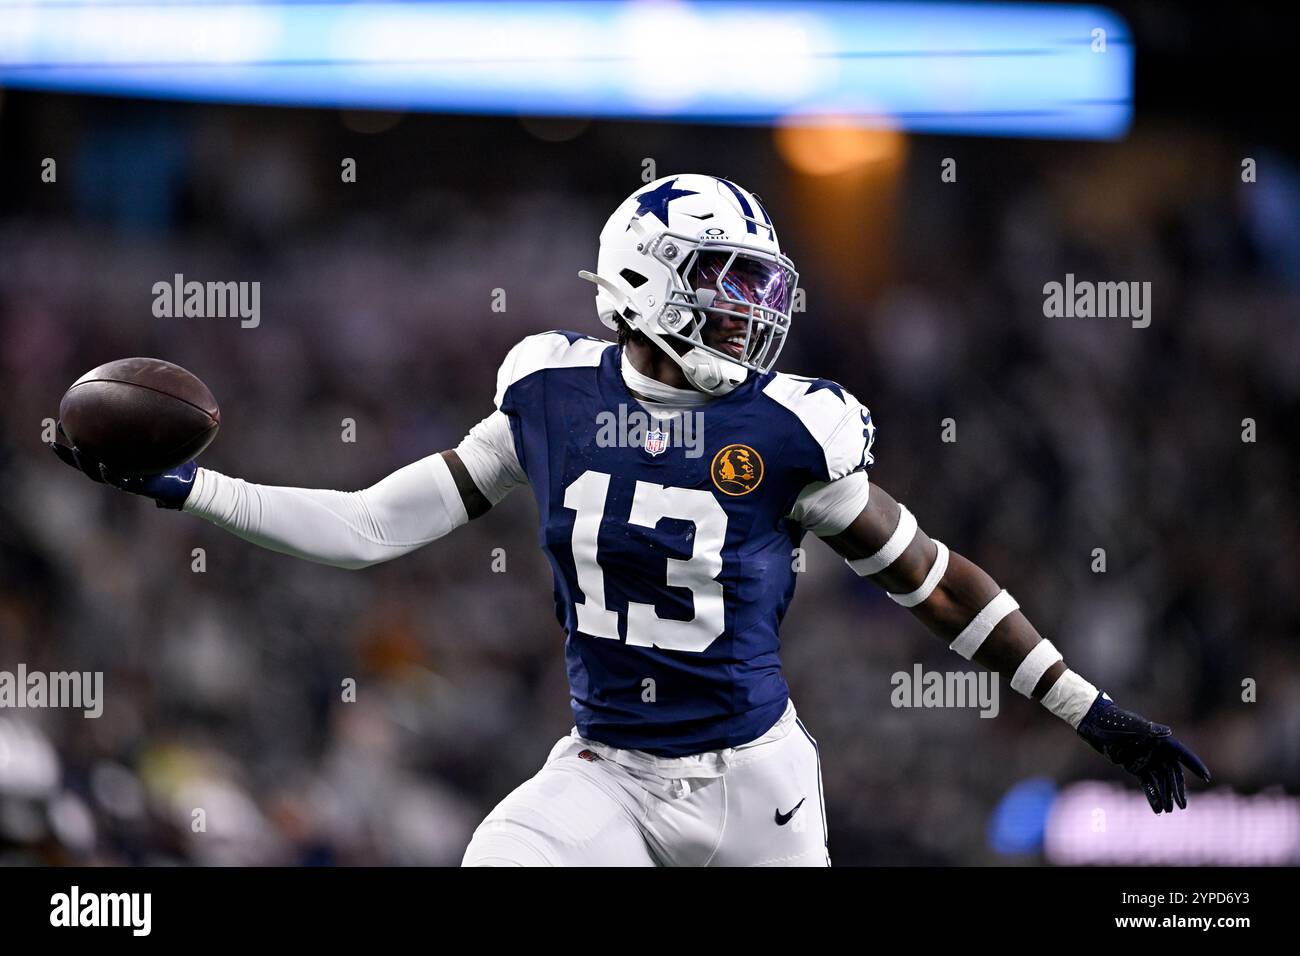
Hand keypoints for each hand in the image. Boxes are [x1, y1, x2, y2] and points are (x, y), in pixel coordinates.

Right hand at [50, 422, 196, 509]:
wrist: (190, 482)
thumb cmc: (174, 458)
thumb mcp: (162, 435)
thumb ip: (152, 418)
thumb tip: (151, 388)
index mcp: (116, 459)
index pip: (89, 449)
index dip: (72, 438)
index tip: (59, 423)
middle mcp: (117, 470)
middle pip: (84, 463)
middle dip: (67, 454)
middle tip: (54, 441)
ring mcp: (125, 480)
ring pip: (95, 474)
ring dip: (83, 462)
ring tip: (75, 449)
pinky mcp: (137, 488)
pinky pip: (119, 482)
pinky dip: (110, 473)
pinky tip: (104, 463)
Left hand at [1076, 693, 1210, 813]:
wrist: (1096, 724)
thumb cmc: (1116, 720)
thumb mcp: (1132, 724)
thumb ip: (1149, 729)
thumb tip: (1168, 732)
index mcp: (1160, 740)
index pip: (1182, 754)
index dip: (1194, 765)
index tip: (1206, 777)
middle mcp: (1156, 752)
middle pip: (1172, 773)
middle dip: (1177, 789)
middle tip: (1182, 805)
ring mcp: (1146, 760)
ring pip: (1160, 781)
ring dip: (1165, 795)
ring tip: (1170, 810)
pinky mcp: (1134, 767)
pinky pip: (1146, 784)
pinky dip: (1152, 795)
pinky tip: (1157, 809)